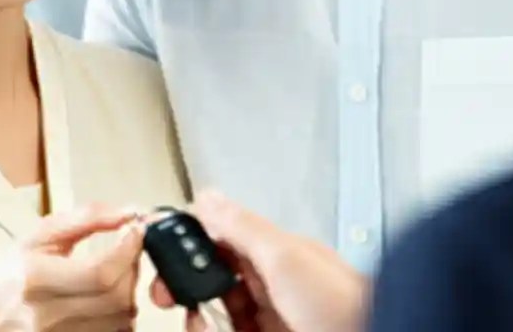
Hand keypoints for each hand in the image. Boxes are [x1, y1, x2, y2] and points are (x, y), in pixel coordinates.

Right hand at [0, 205, 144, 331]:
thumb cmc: (11, 278)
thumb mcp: (39, 238)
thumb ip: (86, 218)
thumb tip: (128, 213)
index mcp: (35, 279)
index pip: (101, 272)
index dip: (129, 250)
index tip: (136, 233)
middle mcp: (46, 315)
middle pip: (117, 297)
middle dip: (132, 270)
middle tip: (128, 253)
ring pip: (121, 320)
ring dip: (128, 294)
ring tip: (114, 278)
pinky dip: (119, 317)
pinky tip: (105, 302)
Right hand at [150, 191, 366, 331]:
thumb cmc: (347, 308)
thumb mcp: (286, 259)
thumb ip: (244, 227)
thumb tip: (209, 195)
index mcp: (283, 257)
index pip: (226, 239)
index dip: (193, 244)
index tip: (165, 251)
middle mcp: (279, 289)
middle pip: (219, 281)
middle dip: (189, 285)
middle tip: (168, 293)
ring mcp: (278, 321)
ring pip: (223, 314)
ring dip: (200, 315)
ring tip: (194, 318)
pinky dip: (215, 330)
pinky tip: (208, 329)